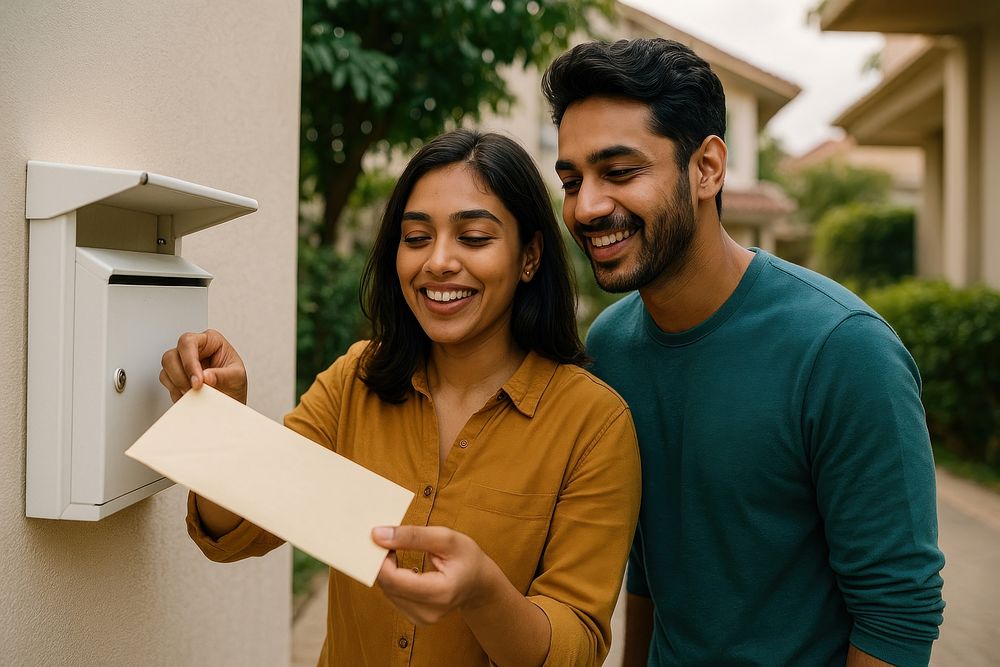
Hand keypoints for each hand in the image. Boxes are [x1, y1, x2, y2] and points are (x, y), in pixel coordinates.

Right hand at [160, 329, 247, 403]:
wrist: (231, 399)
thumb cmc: (235, 383)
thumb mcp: (237, 378)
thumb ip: (222, 376)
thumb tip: (206, 376)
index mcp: (210, 340)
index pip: (189, 342)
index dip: (189, 362)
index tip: (198, 381)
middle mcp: (194, 348)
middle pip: (172, 355)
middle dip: (181, 376)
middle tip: (194, 390)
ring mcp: (183, 361)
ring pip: (167, 367)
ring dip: (178, 383)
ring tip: (193, 393)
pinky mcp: (176, 374)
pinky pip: (166, 379)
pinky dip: (175, 389)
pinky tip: (188, 395)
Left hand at [372, 525, 496, 624]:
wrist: (480, 582)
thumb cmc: (467, 557)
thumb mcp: (446, 538)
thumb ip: (412, 536)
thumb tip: (378, 535)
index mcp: (441, 592)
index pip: (394, 580)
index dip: (381, 560)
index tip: (382, 540)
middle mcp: (430, 612)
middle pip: (388, 587)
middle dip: (382, 563)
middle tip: (388, 542)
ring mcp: (423, 619)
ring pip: (387, 592)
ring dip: (387, 572)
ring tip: (397, 553)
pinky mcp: (416, 619)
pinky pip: (393, 597)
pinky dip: (392, 581)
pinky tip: (402, 569)